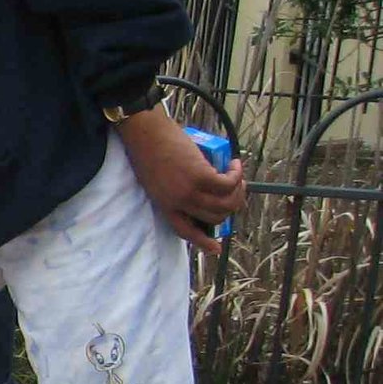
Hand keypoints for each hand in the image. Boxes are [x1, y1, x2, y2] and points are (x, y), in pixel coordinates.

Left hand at [118, 109, 247, 253]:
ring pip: (225, 204)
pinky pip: (228, 184)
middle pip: (213, 218)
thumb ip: (172, 190)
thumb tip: (200, 188)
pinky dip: (236, 175)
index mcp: (164, 206)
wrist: (145, 133)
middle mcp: (177, 203)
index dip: (202, 242)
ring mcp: (189, 191)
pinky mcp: (200, 176)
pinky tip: (235, 164)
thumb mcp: (156, 179)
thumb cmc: (148, 150)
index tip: (216, 249)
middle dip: (231, 206)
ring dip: (238, 191)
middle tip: (236, 189)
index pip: (185, 231)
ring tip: (238, 177)